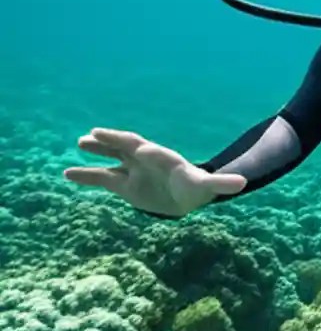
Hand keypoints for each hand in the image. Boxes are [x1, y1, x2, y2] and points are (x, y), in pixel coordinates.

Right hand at [63, 128, 245, 217]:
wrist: (186, 196)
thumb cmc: (197, 189)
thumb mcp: (208, 187)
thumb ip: (222, 183)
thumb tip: (243, 182)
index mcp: (163, 159)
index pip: (151, 151)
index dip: (142, 149)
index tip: (131, 147)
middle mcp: (145, 161)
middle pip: (126, 146)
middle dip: (112, 140)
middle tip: (93, 134)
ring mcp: (131, 171)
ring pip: (111, 158)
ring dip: (97, 151)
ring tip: (79, 143)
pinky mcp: (123, 185)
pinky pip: (100, 179)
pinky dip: (85, 176)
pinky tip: (67, 173)